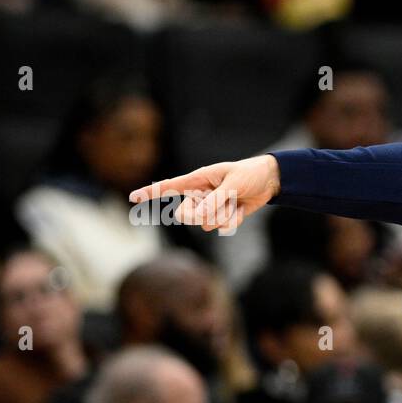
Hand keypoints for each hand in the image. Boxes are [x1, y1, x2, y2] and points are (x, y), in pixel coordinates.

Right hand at [128, 155, 280, 232]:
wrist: (269, 181)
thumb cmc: (249, 174)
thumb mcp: (233, 185)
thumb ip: (215, 200)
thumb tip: (198, 216)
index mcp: (198, 179)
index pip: (169, 186)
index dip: (150, 192)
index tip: (132, 198)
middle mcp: (200, 194)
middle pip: (186, 214)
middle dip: (202, 214)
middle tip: (222, 202)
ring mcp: (210, 207)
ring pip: (205, 223)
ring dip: (223, 216)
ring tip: (235, 201)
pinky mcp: (222, 217)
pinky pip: (221, 227)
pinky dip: (234, 220)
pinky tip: (241, 209)